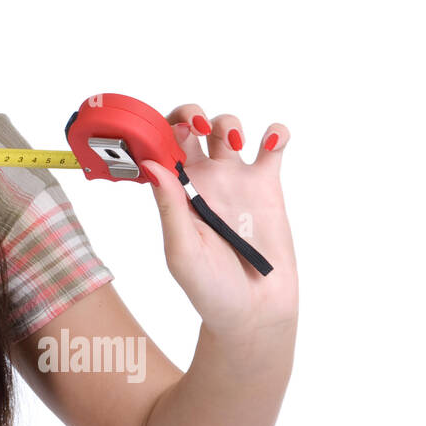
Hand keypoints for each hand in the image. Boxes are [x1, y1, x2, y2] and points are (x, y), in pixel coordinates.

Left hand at [140, 105, 297, 337]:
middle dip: (189, 114)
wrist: (254, 311)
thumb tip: (151, 164)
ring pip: (226, 128)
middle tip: (197, 126)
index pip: (156, 149)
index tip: (163, 133)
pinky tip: (272, 142)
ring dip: (228, 122)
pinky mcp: (267, 185)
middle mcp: (200, 180)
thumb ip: (169, 207)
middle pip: (188, 128)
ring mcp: (233, 180)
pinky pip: (272, 146)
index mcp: (172, 192)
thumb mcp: (182, 251)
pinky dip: (275, 133)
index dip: (155, 131)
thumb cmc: (209, 288)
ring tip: (234, 142)